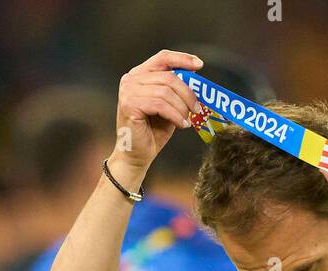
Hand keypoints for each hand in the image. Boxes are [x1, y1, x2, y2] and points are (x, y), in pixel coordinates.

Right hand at [108, 49, 204, 185]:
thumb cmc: (153, 131)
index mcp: (140, 74)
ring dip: (182, 107)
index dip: (182, 59)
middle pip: (169, 77)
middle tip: (197, 109)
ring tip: (187, 120)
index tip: (200, 65)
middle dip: (188, 93)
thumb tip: (195, 77)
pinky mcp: (129, 105)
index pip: (163, 58)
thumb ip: (176, 90)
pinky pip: (160, 105)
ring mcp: (128, 91)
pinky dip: (175, 115)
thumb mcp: (169, 105)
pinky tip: (181, 125)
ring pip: (166, 92)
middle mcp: (131, 79)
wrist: (137, 155)